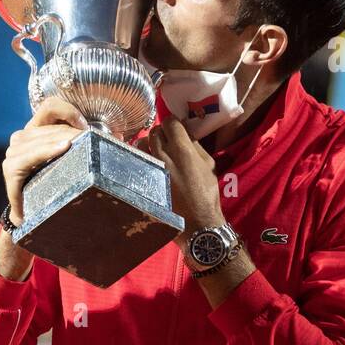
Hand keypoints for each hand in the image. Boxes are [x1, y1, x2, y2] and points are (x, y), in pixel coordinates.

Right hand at [2, 97, 88, 226]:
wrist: (35, 213)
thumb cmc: (57, 182)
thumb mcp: (74, 158)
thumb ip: (90, 142)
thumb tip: (120, 136)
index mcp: (37, 129)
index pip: (50, 106)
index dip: (68, 111)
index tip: (86, 128)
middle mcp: (22, 137)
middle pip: (50, 127)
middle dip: (72, 133)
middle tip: (92, 141)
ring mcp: (14, 152)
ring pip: (39, 139)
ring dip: (61, 141)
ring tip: (77, 146)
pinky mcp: (10, 169)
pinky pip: (26, 158)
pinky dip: (44, 152)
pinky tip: (62, 149)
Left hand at [137, 116, 224, 247]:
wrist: (196, 222)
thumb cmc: (206, 193)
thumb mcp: (209, 165)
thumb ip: (195, 145)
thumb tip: (185, 132)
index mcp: (183, 150)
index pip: (170, 122)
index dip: (172, 123)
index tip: (175, 128)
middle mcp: (164, 156)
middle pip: (154, 131)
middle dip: (160, 133)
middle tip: (165, 140)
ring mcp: (150, 169)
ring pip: (141, 144)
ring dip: (148, 145)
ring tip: (154, 152)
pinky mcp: (142, 180)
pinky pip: (136, 161)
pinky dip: (140, 158)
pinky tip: (147, 164)